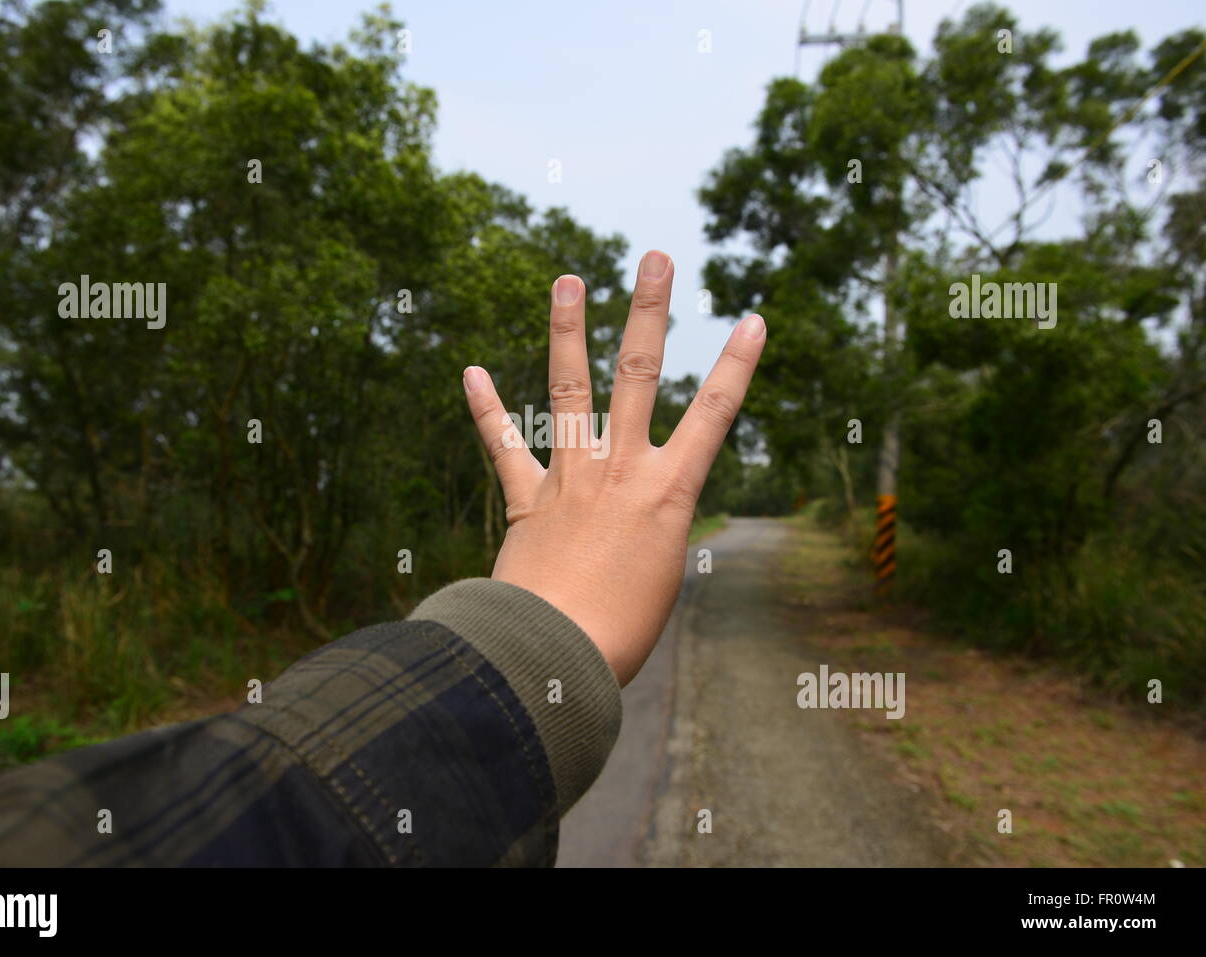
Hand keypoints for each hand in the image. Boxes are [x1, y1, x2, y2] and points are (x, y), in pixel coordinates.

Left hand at [462, 250, 764, 685]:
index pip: (715, 415)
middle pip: (638, 374)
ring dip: (567, 330)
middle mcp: (621, 471)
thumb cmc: (621, 634)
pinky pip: (505, 447)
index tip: (752, 318)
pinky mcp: (528, 500)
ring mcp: (571, 478)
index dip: (737, 365)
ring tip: (567, 278)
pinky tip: (471, 372)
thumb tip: (626, 525)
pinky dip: (487, 410)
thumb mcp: (661, 578)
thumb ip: (649, 533)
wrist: (555, 657)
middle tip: (654, 257)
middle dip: (649, 311)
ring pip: (571, 390)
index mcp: (669, 493)